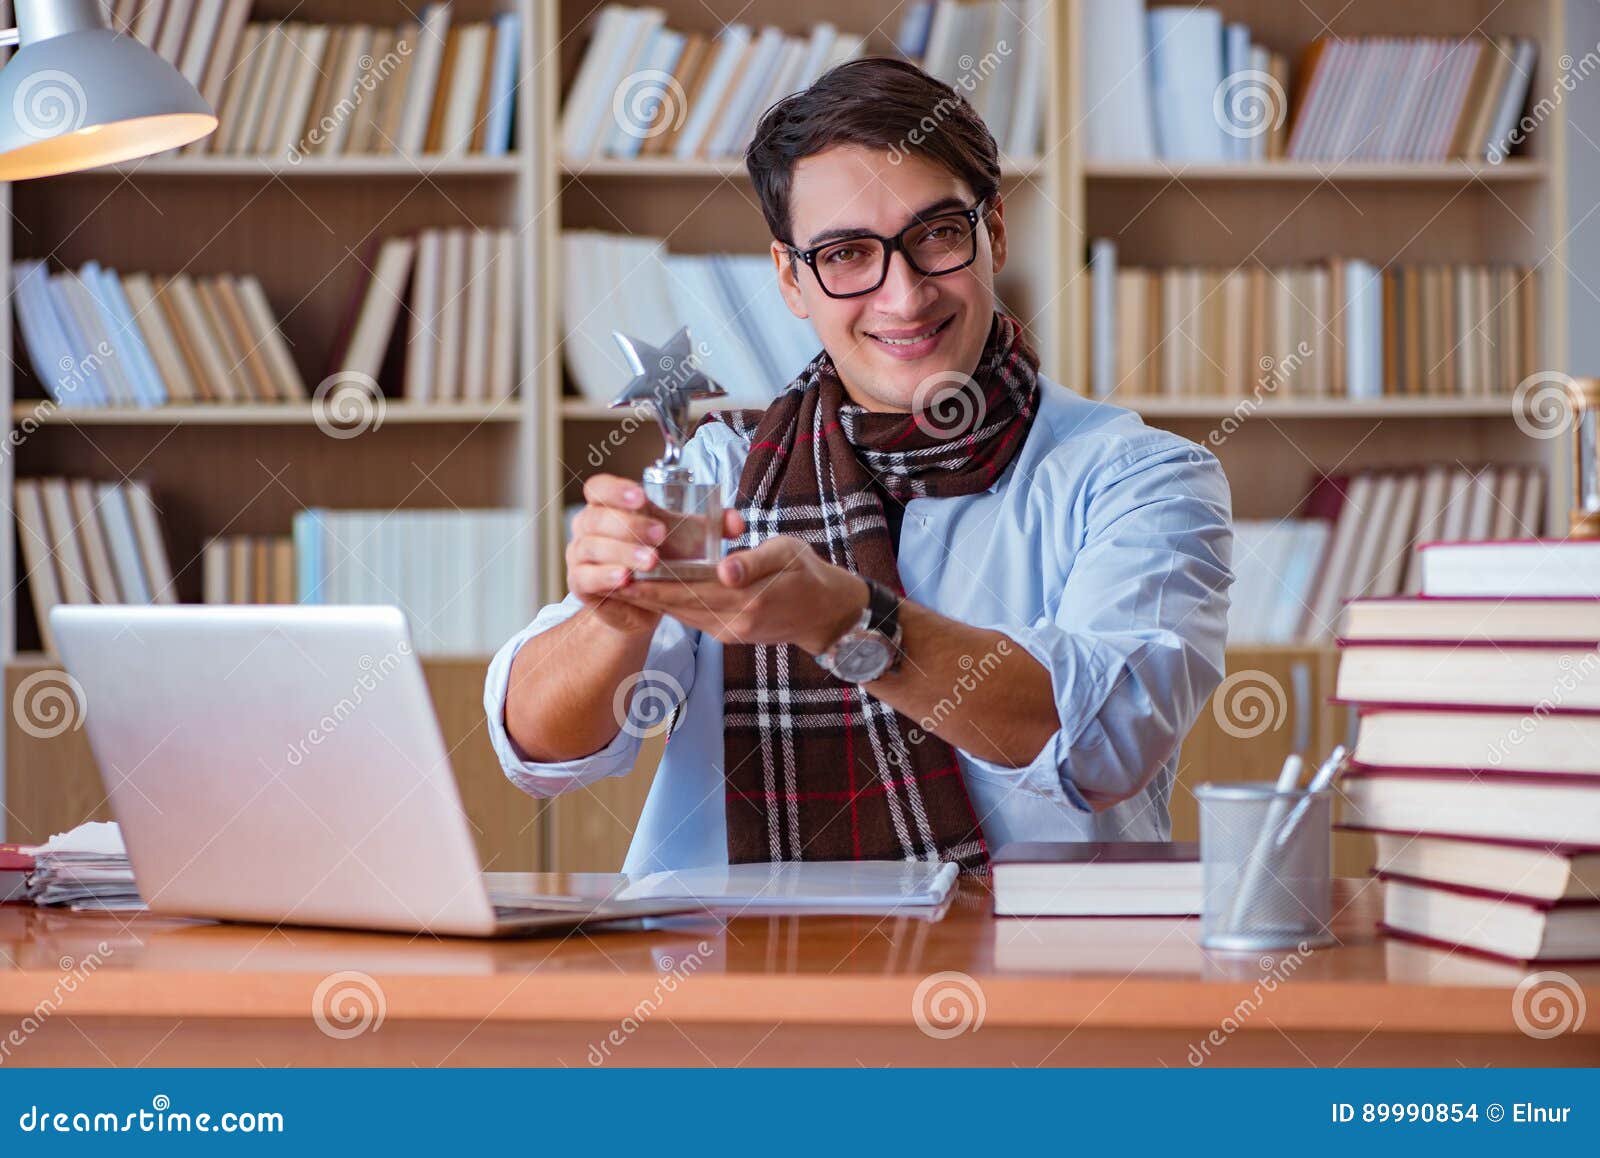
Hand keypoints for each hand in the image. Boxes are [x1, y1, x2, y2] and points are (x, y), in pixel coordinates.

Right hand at [566, 474, 744, 634]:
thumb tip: (736, 523)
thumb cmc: (661, 559)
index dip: (616, 489)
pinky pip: (586, 576)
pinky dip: (606, 577)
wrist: (642, 602)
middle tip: (660, 535)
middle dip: (630, 525)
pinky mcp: (581, 583)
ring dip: (623, 552)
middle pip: (596, 517)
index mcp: (609, 506)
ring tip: (652, 561)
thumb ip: (711, 526)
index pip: (599, 487)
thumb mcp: (685, 538)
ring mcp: (581, 555)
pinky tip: (626, 579)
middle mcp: (589, 527)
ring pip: (591, 546)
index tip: (641, 497)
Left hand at [613, 534, 867, 654]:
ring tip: (620, 586)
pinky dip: (671, 607)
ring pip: (682, 614)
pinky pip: (693, 619)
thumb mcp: (786, 555)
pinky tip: (652, 595)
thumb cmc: (807, 574)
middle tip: (608, 578)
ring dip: (652, 602)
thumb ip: (753, 561)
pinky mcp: (729, 635)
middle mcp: (733, 622)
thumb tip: (723, 569)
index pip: (689, 589)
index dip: (655, 582)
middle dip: (643, 593)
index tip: (625, 572)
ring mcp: (730, 632)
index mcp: (746, 599)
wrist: (827, 613)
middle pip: (678, 605)